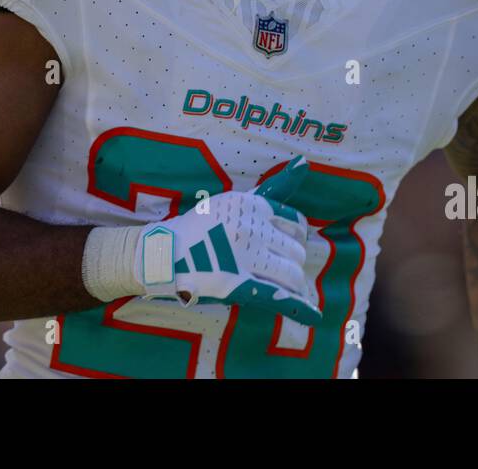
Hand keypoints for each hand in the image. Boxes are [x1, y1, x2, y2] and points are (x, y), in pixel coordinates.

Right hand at [135, 157, 320, 324]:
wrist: (164, 253)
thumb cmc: (200, 226)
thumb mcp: (234, 201)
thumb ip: (272, 188)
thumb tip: (306, 162)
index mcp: (252, 206)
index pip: (295, 223)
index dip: (293, 236)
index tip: (283, 242)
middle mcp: (252, 230)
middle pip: (297, 251)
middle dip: (291, 260)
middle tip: (275, 265)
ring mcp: (246, 259)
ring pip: (292, 273)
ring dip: (291, 282)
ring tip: (280, 284)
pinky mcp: (240, 286)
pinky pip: (279, 297)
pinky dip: (299, 307)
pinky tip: (313, 314)